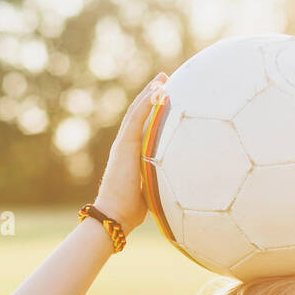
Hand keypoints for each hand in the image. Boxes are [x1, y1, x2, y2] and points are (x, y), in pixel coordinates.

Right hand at [93, 72, 167, 234]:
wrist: (114, 214)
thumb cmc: (131, 209)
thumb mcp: (151, 189)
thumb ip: (160, 180)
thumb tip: (180, 184)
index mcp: (131, 155)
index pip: (141, 127)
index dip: (151, 112)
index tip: (163, 98)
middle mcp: (125, 146)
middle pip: (137, 114)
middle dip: (150, 96)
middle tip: (163, 80)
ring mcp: (123, 144)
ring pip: (136, 112)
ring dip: (148, 94)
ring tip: (161, 79)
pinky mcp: (124, 146)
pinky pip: (136, 120)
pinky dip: (146, 104)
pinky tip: (157, 92)